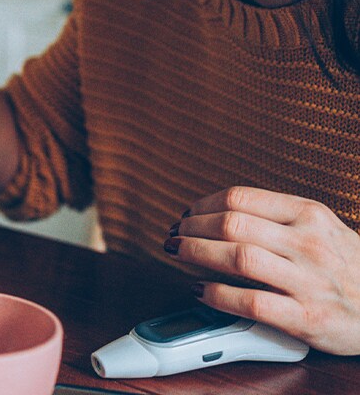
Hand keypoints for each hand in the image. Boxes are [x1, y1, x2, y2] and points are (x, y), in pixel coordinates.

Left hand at [167, 185, 359, 353]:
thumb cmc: (348, 268)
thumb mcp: (322, 229)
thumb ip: (278, 219)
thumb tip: (219, 214)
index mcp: (309, 214)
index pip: (239, 198)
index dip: (201, 205)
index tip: (187, 214)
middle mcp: (308, 243)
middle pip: (230, 224)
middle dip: (191, 228)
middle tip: (174, 236)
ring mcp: (308, 281)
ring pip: (236, 257)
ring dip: (195, 254)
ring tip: (177, 255)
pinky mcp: (306, 317)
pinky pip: (249, 301)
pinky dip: (216, 295)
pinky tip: (200, 291)